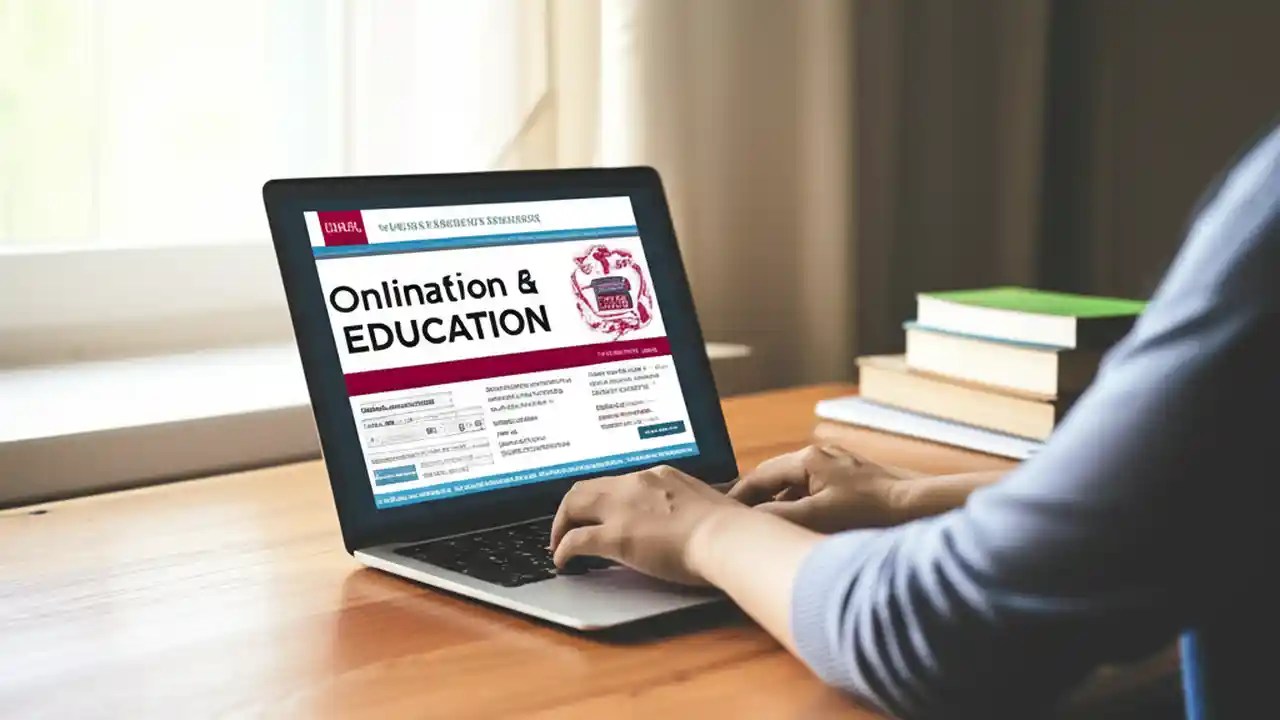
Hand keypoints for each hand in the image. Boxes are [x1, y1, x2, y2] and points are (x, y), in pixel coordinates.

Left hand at [549, 465, 748, 585]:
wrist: (728, 537)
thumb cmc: (729, 528)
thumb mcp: (705, 504)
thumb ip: (688, 506)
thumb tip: (690, 521)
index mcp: (658, 475)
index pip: (617, 482)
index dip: (602, 499)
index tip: (598, 514)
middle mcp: (636, 484)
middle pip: (586, 487)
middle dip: (571, 509)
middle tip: (566, 529)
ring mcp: (623, 508)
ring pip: (572, 506)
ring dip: (560, 526)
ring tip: (558, 546)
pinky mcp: (616, 536)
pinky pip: (575, 540)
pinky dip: (563, 551)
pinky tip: (563, 564)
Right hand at [728, 444, 917, 531]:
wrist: (915, 507)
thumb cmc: (870, 511)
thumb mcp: (817, 517)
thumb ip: (780, 516)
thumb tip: (751, 520)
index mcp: (807, 458)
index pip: (759, 476)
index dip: (739, 497)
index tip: (723, 514)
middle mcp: (820, 456)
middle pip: (775, 478)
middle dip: (757, 500)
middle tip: (739, 521)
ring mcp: (837, 465)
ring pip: (795, 486)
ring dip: (780, 505)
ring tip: (769, 528)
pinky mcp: (851, 479)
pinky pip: (814, 491)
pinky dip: (802, 506)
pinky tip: (803, 526)